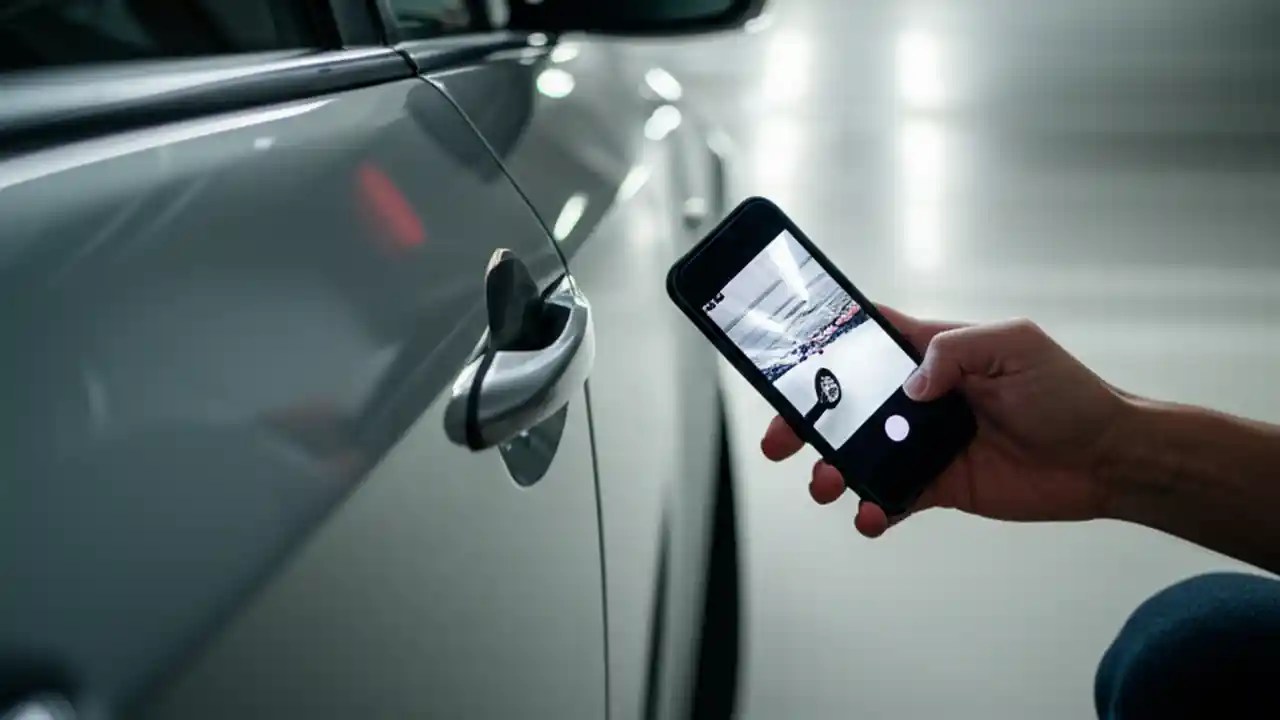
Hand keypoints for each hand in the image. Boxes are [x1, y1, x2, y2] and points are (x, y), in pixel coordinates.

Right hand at [760, 307, 1130, 537]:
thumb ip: (955, 352)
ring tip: (827, 484)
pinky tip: (871, 515)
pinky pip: (892, 497)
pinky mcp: (938, 485)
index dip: (822, 345)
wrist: (1106, 459)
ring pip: (859, 456)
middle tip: (778, 441)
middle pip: (844, 405)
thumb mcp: (1015, 345)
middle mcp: (920, 398)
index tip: (783, 359)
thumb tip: (910, 385)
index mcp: (932, 354)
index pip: (865, 341)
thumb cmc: (1067, 393)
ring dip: (832, 470)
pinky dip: (873, 509)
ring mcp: (924, 444)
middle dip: (803, 421)